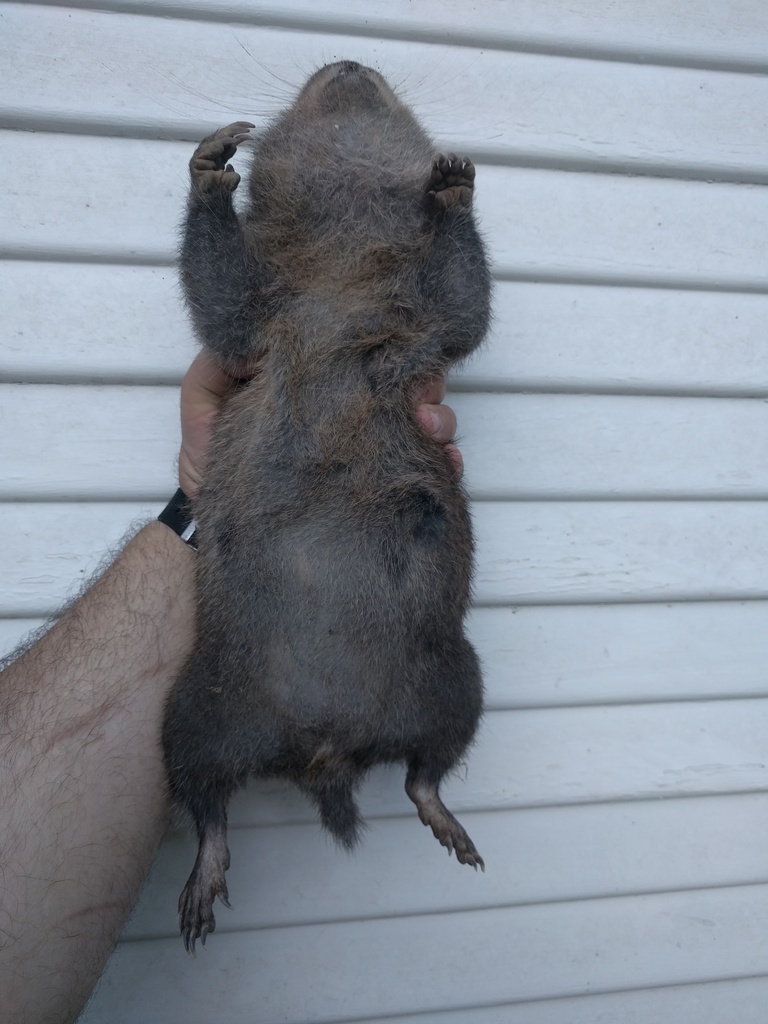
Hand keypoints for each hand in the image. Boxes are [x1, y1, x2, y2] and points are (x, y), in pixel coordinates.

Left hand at [179, 354, 462, 497]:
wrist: (223, 541)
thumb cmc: (214, 471)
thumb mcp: (202, 410)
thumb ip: (215, 368)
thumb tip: (252, 341)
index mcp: (318, 391)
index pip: (362, 357)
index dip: (383, 347)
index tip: (391, 349)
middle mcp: (351, 420)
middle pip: (406, 386)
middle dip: (423, 383)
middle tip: (419, 394)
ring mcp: (370, 457)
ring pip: (427, 425)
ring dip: (438, 421)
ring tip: (430, 429)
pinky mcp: (383, 495)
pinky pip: (429, 476)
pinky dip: (445, 466)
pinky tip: (445, 464)